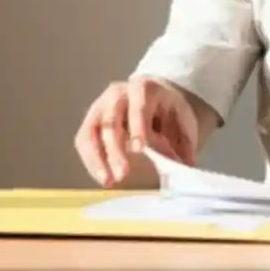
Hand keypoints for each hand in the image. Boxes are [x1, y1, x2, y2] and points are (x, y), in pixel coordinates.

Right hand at [74, 77, 199, 187]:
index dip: (138, 127)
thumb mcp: (181, 120)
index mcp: (144, 89)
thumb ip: (183, 141)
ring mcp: (100, 106)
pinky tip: (102, 177)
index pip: (139, 107)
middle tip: (122, 174)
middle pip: (111, 121)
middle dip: (115, 150)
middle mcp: (117, 94)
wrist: (153, 96)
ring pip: (91, 132)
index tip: (139, 148)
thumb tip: (186, 165)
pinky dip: (91, 161)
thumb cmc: (167, 110)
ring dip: (97, 159)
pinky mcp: (90, 121)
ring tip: (107, 181)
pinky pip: (84, 141)